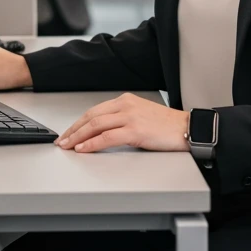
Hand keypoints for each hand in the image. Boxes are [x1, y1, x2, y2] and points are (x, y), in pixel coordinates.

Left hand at [55, 92, 189, 152]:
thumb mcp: (141, 116)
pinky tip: (84, 149)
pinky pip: (107, 137)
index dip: (78, 123)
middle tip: (62, 141)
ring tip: (68, 146)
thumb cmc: (167, 126)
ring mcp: (131, 117)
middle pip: (91, 116)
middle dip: (73, 130)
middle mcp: (126, 105)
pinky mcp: (136, 130)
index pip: (95, 110)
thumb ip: (123, 120)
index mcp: (126, 100)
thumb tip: (101, 133)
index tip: (69, 133)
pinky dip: (92, 144)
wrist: (188, 128)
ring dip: (78, 137)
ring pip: (96, 125)